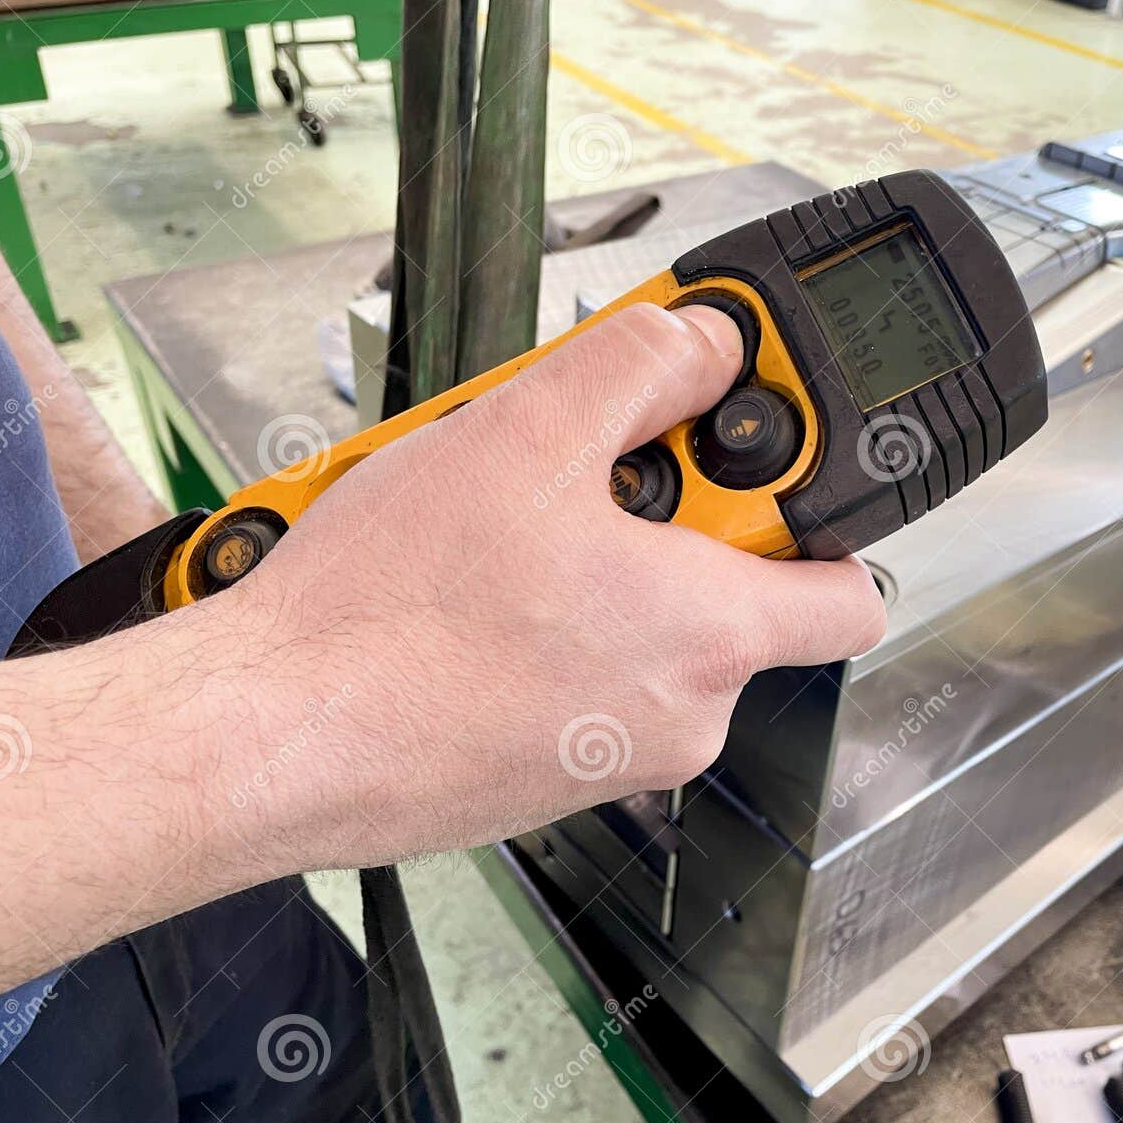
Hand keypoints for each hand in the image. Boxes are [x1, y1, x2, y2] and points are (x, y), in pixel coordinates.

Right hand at [205, 303, 887, 869]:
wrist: (271, 737)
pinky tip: (466, 598)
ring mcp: (612, 757)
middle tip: (575, 477)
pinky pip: (578, 682)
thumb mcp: (524, 433)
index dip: (815, 516)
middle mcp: (681, 715)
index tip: (747, 463)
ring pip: (641, 636)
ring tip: (497, 538)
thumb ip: (640, 367)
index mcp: (711, 635)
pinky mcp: (545, 777)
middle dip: (666, 525)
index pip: (850, 590)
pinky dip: (545, 630)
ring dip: (592, 572)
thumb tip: (706, 345)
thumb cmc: (388, 614)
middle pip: (725, 597)